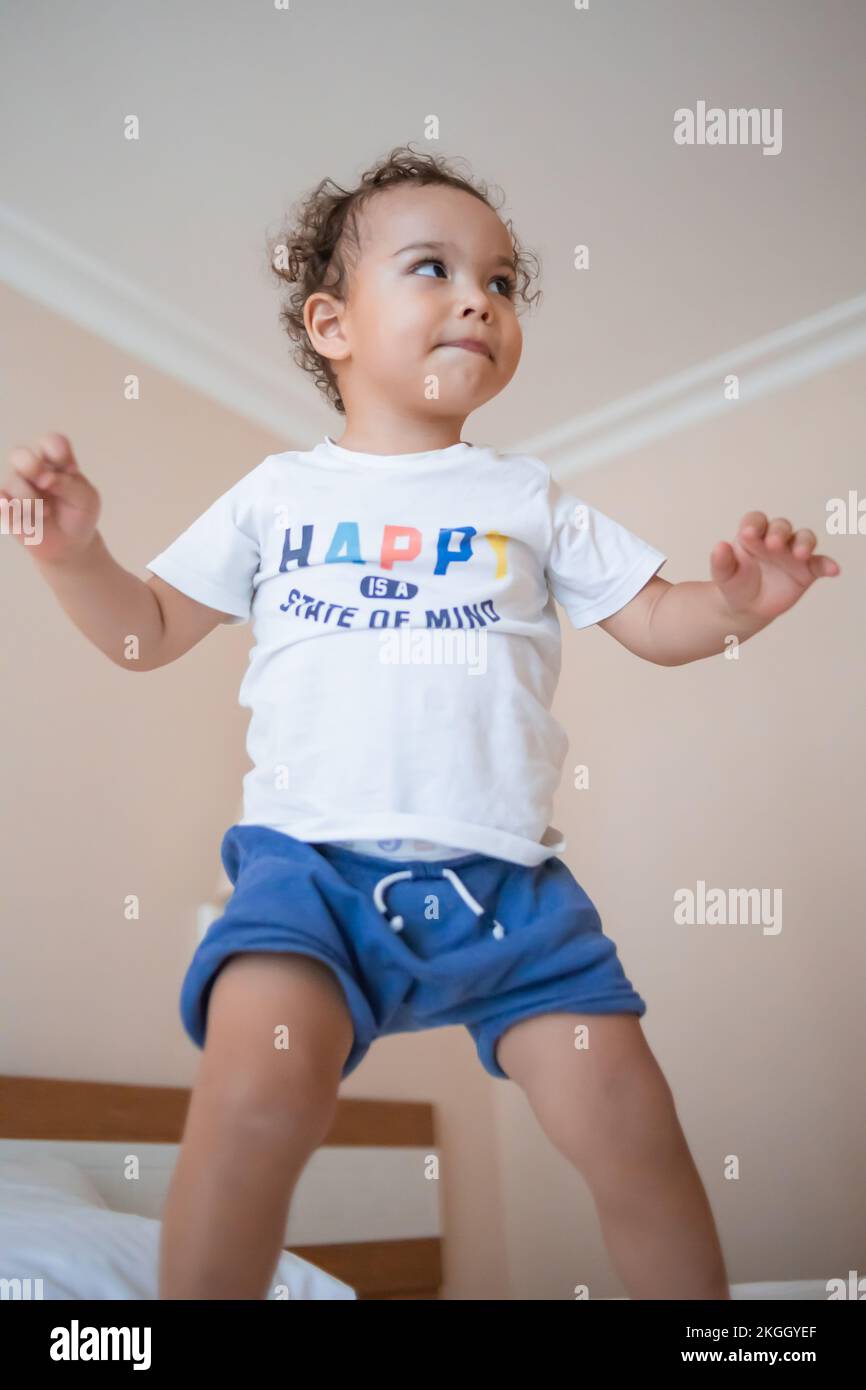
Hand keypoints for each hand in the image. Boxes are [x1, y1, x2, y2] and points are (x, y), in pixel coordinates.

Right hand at [1, 433, 100, 564]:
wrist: (70, 544)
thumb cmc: (79, 514)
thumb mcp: (85, 499)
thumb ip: (69, 484)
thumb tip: (45, 478)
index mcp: (54, 461)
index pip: (50, 443)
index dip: (58, 451)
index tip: (71, 470)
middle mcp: (32, 470)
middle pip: (19, 453)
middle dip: (31, 466)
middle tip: (46, 482)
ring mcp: (17, 487)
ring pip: (11, 480)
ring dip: (30, 498)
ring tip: (45, 512)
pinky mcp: (6, 507)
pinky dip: (9, 508)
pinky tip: (23, 517)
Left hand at [710, 511, 839, 622]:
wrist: (746, 608)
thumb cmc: (735, 584)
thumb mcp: (724, 576)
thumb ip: (721, 562)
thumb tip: (719, 546)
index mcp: (752, 535)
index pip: (755, 521)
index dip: (753, 524)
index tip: (747, 534)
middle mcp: (775, 538)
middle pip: (781, 526)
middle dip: (779, 532)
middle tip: (773, 545)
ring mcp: (793, 553)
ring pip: (804, 538)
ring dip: (804, 543)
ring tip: (800, 554)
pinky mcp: (807, 569)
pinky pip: (820, 563)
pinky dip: (828, 564)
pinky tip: (833, 570)